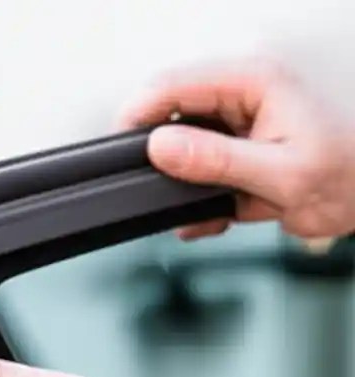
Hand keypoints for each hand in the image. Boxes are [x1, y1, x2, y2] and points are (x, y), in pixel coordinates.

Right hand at [118, 59, 354, 241]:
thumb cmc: (349, 173)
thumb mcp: (281, 172)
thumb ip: (217, 159)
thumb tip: (162, 146)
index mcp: (253, 82)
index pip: (171, 86)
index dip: (137, 117)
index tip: (120, 152)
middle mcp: (239, 98)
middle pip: (167, 116)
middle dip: (158, 159)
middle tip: (155, 190)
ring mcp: (234, 127)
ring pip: (175, 149)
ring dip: (177, 185)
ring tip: (194, 211)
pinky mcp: (232, 155)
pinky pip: (192, 172)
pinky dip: (192, 202)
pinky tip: (208, 218)